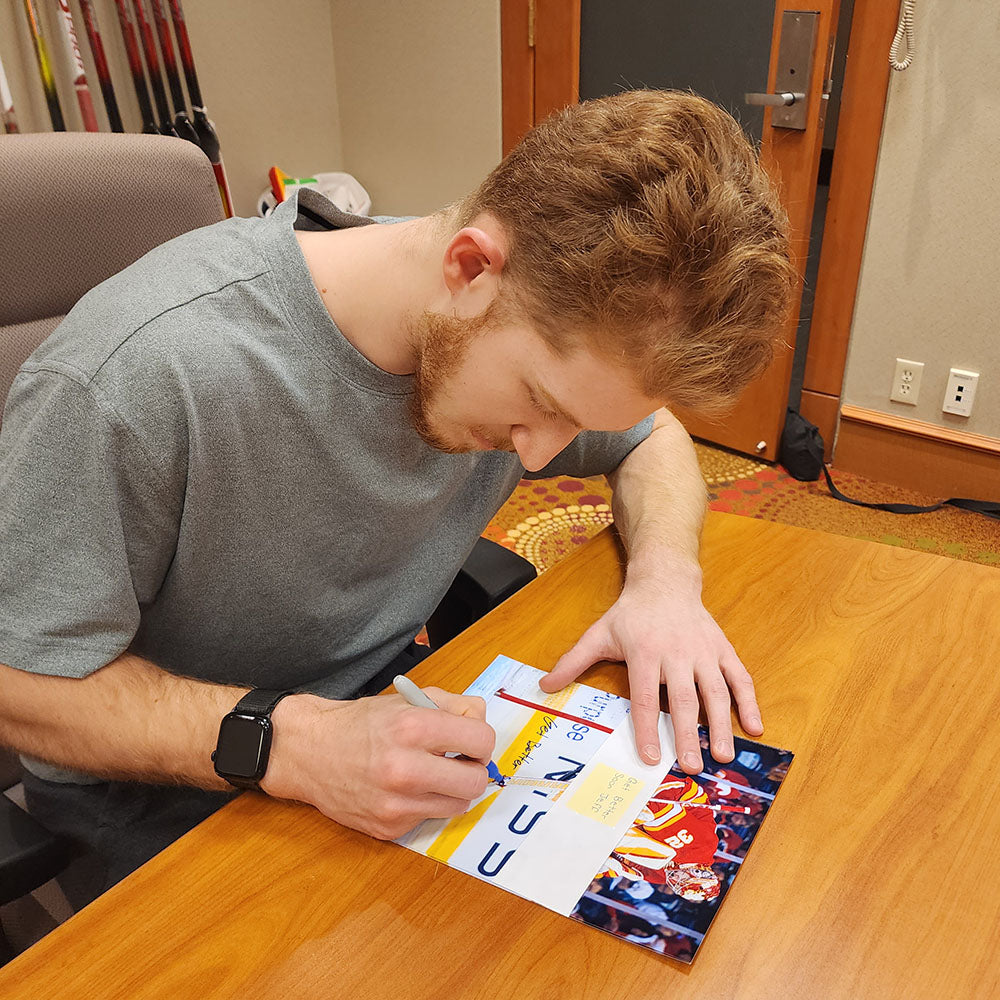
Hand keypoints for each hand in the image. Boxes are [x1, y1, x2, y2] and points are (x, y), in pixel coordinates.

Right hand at [263, 688, 495, 839]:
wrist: (309, 752)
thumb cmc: (360, 723)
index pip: (480, 740)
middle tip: (459, 761)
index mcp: (411, 728)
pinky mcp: (388, 828)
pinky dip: (425, 804)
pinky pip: (428, 819)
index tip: (470, 740)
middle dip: (474, 769)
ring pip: (458, 805)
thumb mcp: (406, 699)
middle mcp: (404, 768)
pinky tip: (405, 789)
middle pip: (475, 781)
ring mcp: (395, 804)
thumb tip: (482, 718)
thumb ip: (451, 704)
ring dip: (452, 789)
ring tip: (432, 774)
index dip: (480, 739)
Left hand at [538, 575, 762, 774]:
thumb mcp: (598, 633)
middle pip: (682, 700)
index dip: (646, 728)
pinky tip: (755, 727)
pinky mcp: (722, 649)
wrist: (665, 582)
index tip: (650, 757)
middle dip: (687, 735)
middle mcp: (676, 653)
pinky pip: (739, 677)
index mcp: (644, 652)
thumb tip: (544, 685)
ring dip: (721, 725)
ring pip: (715, 692)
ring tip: (724, 756)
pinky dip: (750, 702)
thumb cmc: (631, 614)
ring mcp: (703, 652)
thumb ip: (573, 661)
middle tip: (692, 766)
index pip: (644, 697)